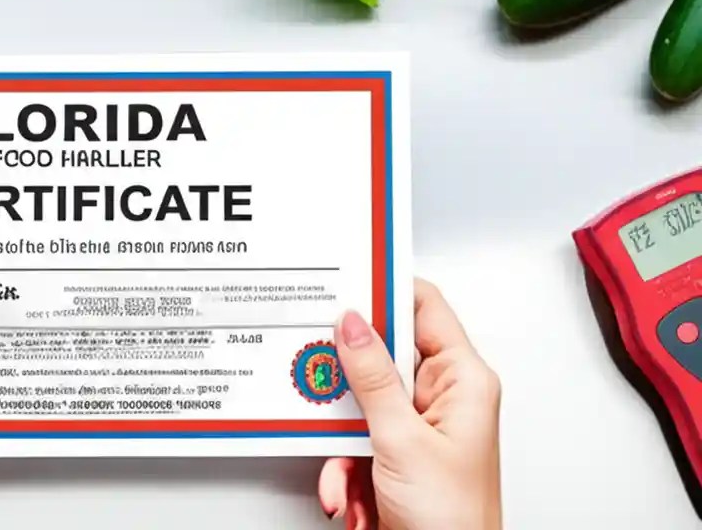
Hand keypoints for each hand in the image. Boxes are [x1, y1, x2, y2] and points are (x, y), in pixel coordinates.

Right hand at [318, 279, 501, 529]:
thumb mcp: (401, 440)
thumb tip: (353, 323)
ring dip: (341, 442)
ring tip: (345, 466)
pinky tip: (349, 492)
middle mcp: (442, 398)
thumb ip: (371, 378)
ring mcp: (416, 428)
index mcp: (463, 381)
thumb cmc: (455, 521)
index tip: (348, 280)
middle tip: (323, 379)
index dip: (387, 288)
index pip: (425, 308)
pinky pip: (352, 441)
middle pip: (380, 357)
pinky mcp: (393, 456)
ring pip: (358, 405)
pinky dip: (342, 470)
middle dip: (346, 383)